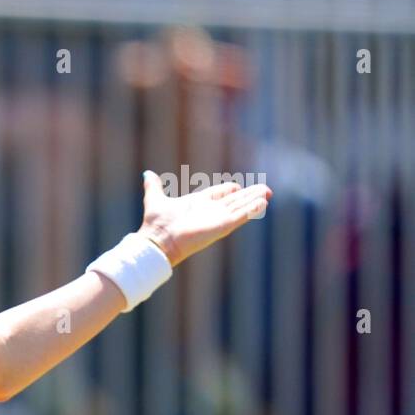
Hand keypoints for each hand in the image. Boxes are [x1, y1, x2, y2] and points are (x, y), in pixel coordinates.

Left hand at [138, 170, 271, 267]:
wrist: (159, 240)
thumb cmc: (156, 223)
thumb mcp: (155, 199)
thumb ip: (154, 187)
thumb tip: (147, 174)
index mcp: (197, 204)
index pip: (218, 196)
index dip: (227, 191)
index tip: (236, 187)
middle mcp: (209, 212)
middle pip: (234, 201)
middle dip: (248, 195)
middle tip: (263, 188)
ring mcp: (217, 219)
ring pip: (240, 207)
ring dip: (254, 200)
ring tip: (267, 193)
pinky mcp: (222, 226)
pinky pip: (241, 216)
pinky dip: (252, 209)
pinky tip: (263, 203)